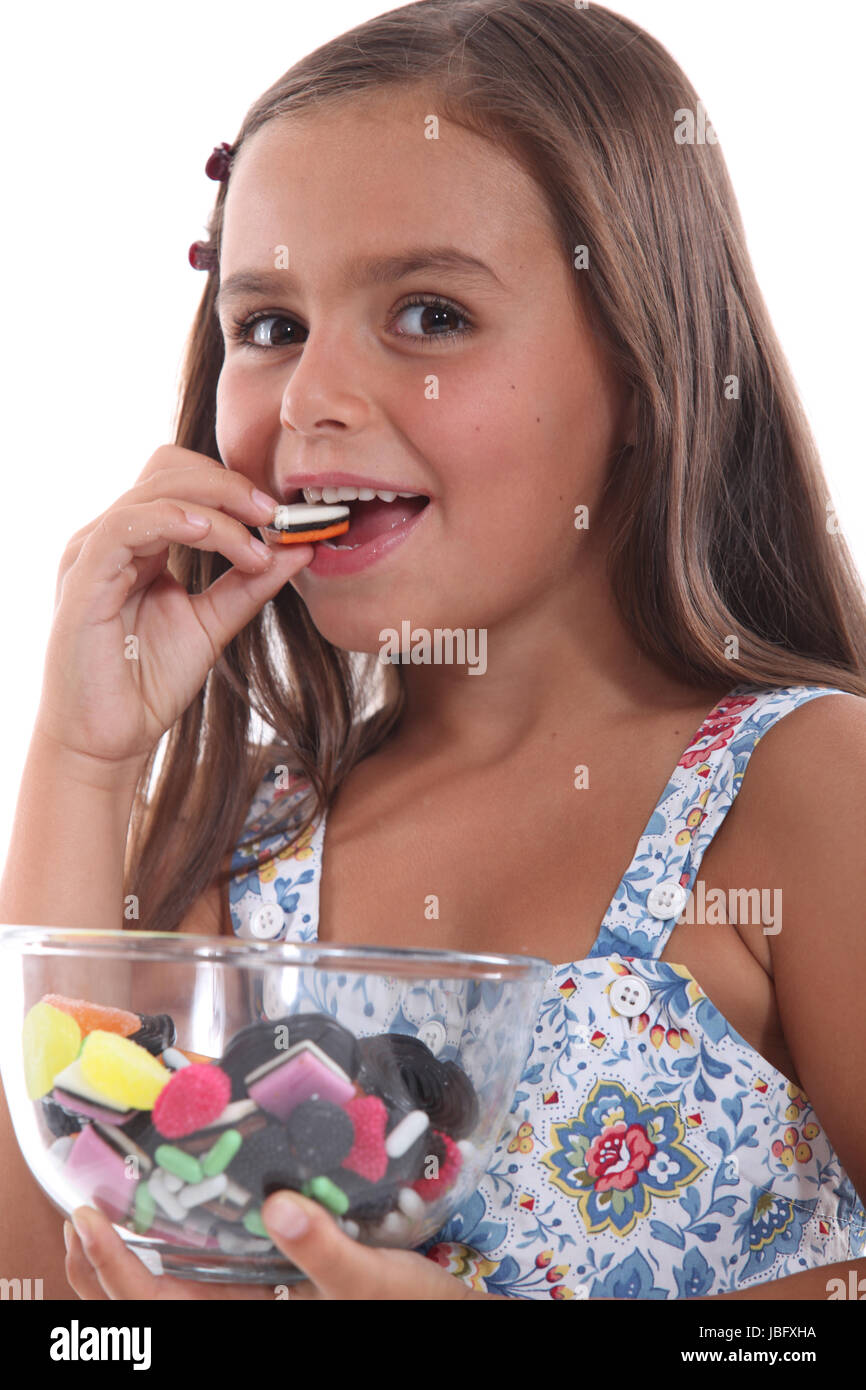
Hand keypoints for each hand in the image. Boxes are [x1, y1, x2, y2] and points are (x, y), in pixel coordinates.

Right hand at [37, 444, 312, 773]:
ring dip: (216, 508)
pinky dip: (174, 520)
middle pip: (170, 471)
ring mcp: (93, 553)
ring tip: (255, 544)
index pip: (184, 480)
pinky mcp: (83, 577)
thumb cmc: (148, 683)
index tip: (283, 518)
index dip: (235, 487)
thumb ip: (250, 584)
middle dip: (231, 486)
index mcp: (140, 542)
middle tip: (275, 517)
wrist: (108, 739)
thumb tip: (300, 547)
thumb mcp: (213, 624)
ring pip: (155, 491)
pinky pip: (127, 525)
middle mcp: (113, 538)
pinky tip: (209, 534)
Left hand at [64, 1192, 482, 1300]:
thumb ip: (326, 1249)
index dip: (112, 1273)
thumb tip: (277, 1206)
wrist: (446, 1321)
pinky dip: (172, 1264)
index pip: (156, 1315)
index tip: (87, 1219)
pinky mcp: (271, 1302)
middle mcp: (244, 1327)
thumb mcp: (375, 1280)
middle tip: (79, 1213)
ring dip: (127, 1270)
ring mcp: (254, 1317)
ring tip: (103, 1219)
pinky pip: (204, 1291)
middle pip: (148, 1315)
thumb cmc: (416, 1311)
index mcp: (255, 1332)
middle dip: (100, 1272)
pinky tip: (172, 1227)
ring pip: (170, 1305)